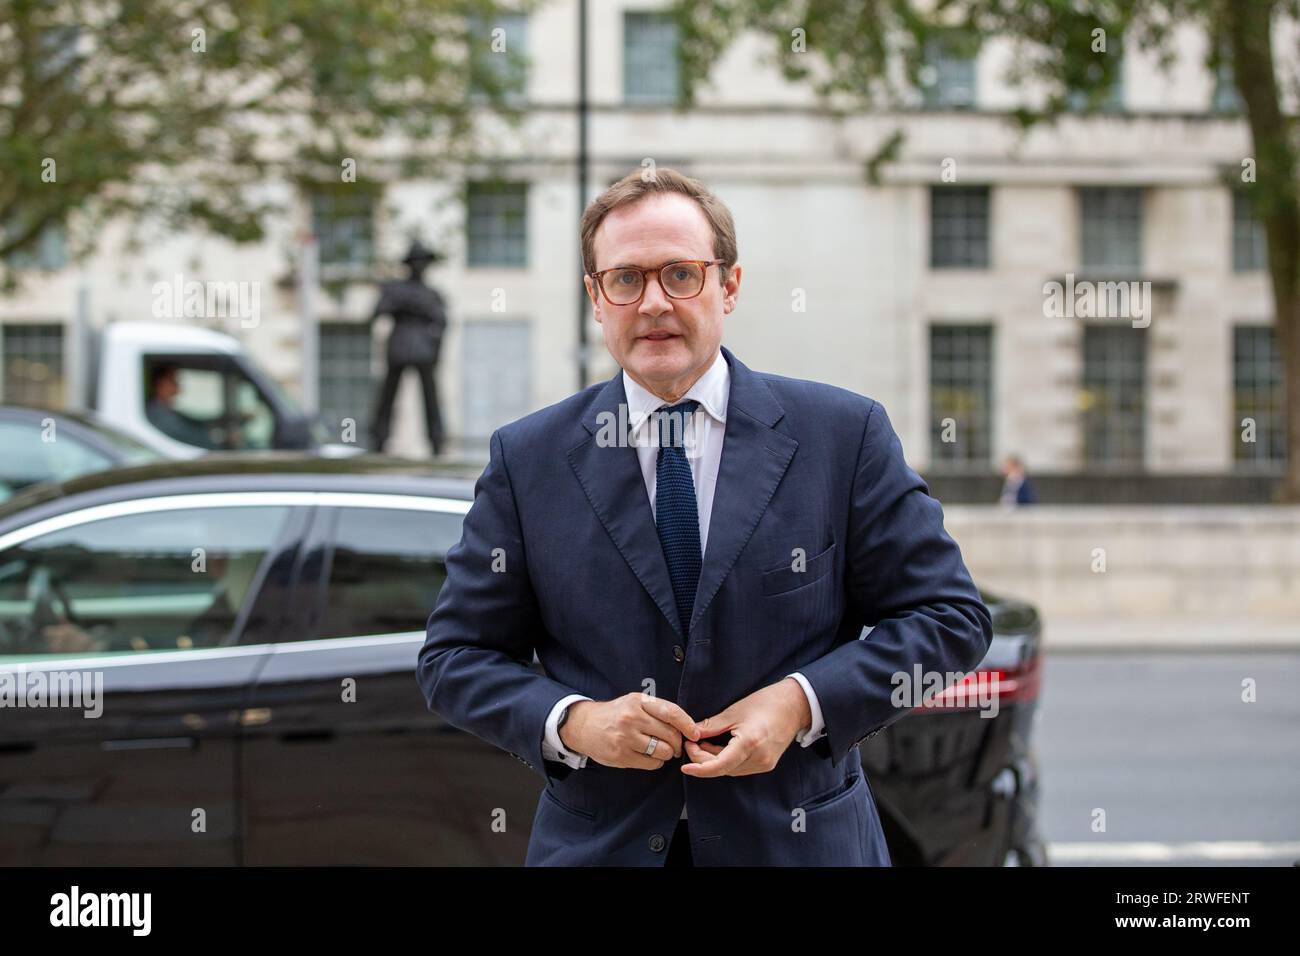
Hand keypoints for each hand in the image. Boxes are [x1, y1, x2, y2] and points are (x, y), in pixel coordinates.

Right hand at [561, 692, 700, 769]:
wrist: (584, 726)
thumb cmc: (615, 714)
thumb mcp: (634, 702)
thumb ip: (657, 710)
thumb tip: (686, 726)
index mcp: (638, 701)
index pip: (671, 712)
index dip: (687, 724)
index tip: (695, 733)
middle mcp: (632, 718)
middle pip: (670, 734)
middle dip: (677, 743)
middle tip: (675, 746)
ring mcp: (625, 738)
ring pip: (662, 751)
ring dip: (667, 754)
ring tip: (662, 751)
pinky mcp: (621, 755)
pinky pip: (651, 763)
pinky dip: (656, 762)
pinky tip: (650, 757)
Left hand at [681, 677, 810, 777]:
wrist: (794, 706)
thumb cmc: (766, 703)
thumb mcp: (734, 711)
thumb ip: (712, 726)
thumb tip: (692, 734)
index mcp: (750, 743)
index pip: (719, 765)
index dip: (700, 768)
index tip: (685, 767)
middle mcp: (758, 759)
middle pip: (723, 768)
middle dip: (703, 759)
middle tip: (691, 743)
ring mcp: (764, 764)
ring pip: (731, 770)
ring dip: (715, 760)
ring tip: (705, 742)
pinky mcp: (766, 764)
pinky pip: (740, 767)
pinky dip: (727, 760)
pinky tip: (719, 747)